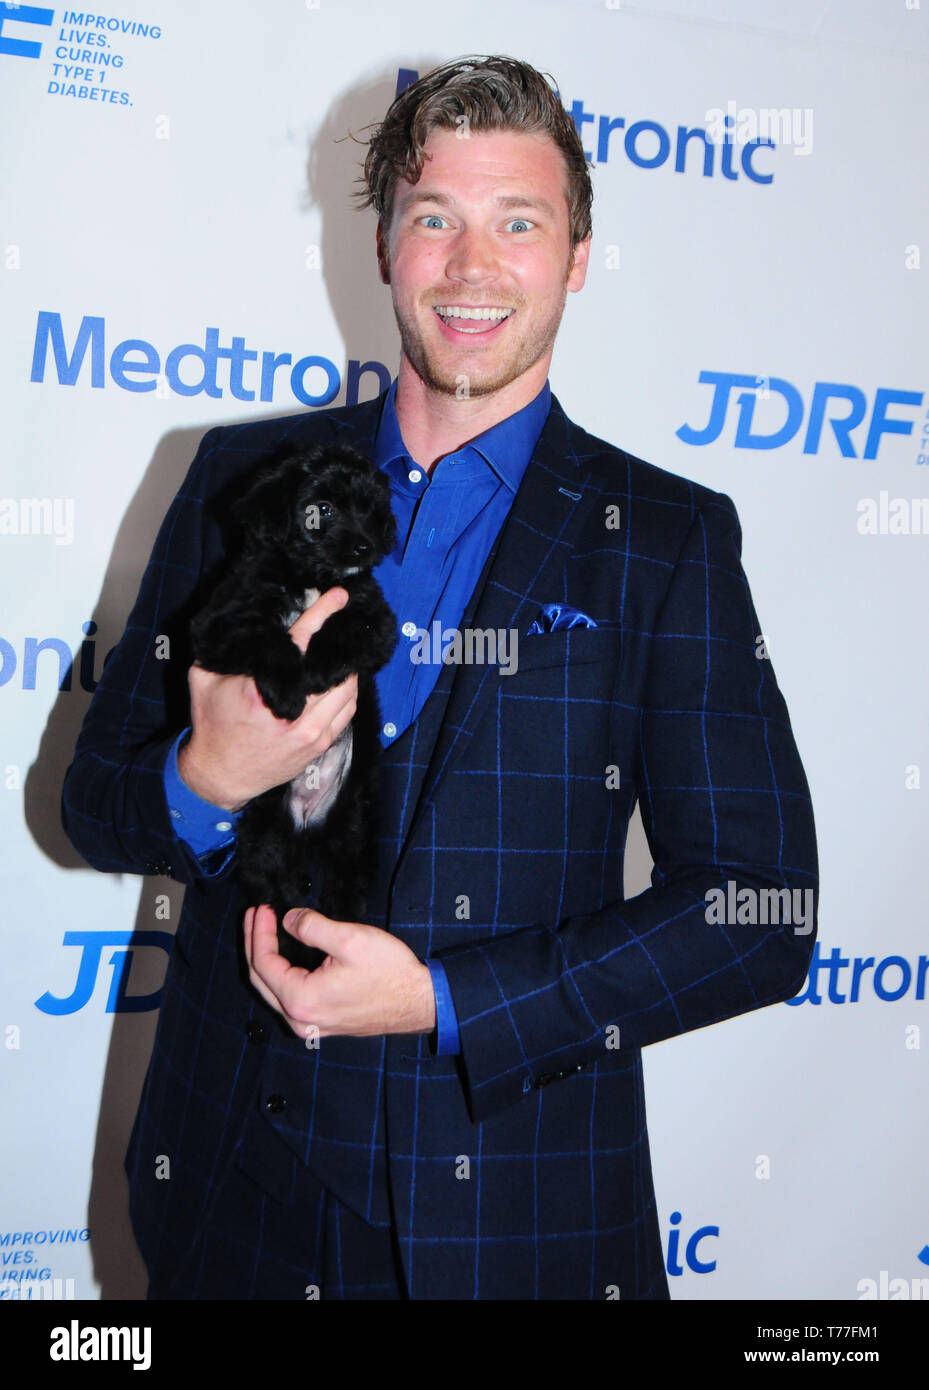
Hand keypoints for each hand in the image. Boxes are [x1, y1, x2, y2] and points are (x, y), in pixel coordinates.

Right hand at [178, 588, 357, 809]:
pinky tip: (339, 681)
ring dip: (347, 668)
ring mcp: (310, 731)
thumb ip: (225, 650)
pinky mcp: (319, 744)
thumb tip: (244, 620)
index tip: (338, 595)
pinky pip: (347, 710)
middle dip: (340, 642)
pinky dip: (347, 692)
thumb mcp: (204, 679)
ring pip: (349, 689)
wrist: (220, 775)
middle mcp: (292, 711)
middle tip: (340, 627)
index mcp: (261, 691)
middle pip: (335, 666)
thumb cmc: (212, 723)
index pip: (302, 642)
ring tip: (340, 653)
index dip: (322, 613)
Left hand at [242, 904, 436, 1038]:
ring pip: (272, 991)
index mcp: (301, 999)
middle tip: (256, 916)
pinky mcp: (322, 1024)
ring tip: (264, 931)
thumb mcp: (350, 939)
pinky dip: (280, 975)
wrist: (418, 1001)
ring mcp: (310, 1026)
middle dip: (254, 944)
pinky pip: (288, 999)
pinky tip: (285, 957)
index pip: (263, 963)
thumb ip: (312, 926)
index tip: (262, 908)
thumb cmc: (389, 972)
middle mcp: (300, 1019)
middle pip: (260, 980)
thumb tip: (289, 920)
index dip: (259, 932)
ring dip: (265, 960)